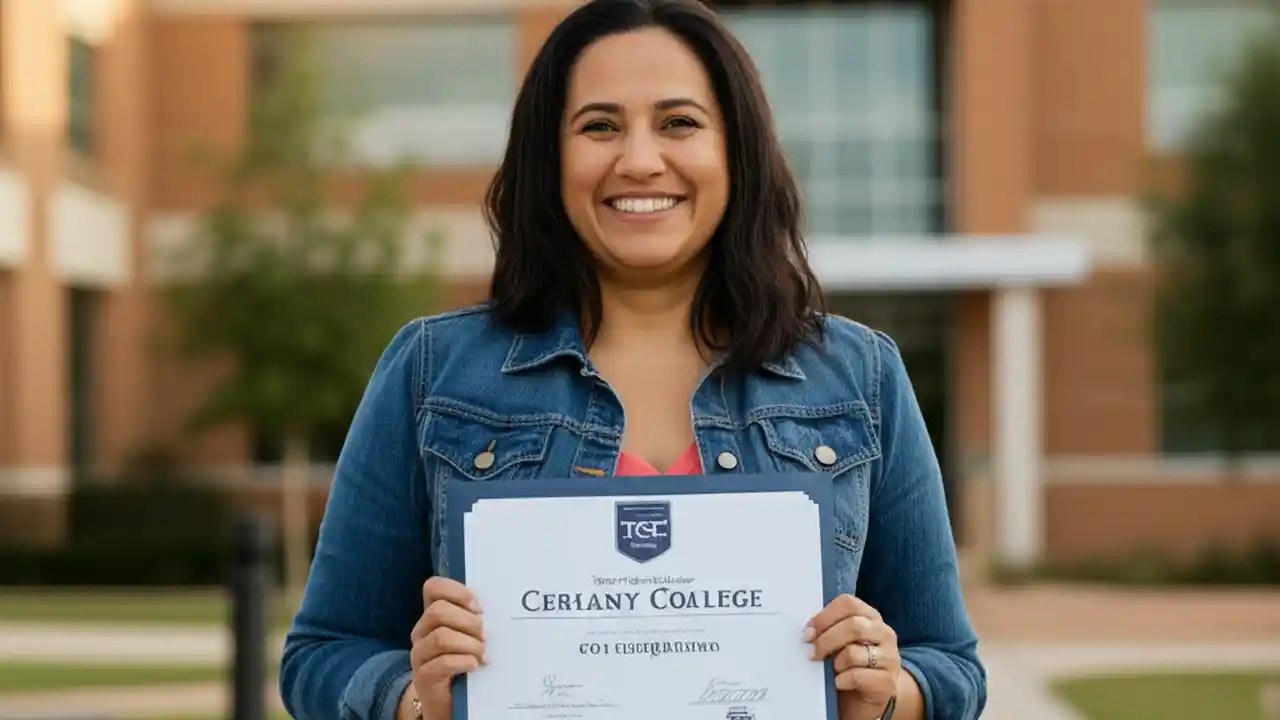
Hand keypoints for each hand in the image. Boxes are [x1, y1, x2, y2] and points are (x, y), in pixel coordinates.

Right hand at [407, 577, 486, 719]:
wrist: (449, 700)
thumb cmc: (464, 662)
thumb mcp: (469, 637)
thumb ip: (476, 620)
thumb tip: (497, 609)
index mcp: (432, 616)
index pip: (433, 588)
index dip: (456, 591)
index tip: (479, 607)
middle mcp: (421, 632)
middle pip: (437, 611)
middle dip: (468, 621)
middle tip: (485, 636)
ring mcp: (419, 655)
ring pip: (441, 636)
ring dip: (469, 644)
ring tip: (483, 654)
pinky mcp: (423, 678)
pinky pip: (442, 663)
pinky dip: (464, 661)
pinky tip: (475, 665)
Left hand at [805, 594, 899, 719]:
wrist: (866, 700)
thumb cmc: (848, 666)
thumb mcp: (838, 644)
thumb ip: (827, 631)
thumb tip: (807, 632)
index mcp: (870, 617)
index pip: (849, 604)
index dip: (824, 617)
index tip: (807, 633)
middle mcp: (884, 633)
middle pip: (853, 626)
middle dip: (825, 640)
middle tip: (811, 653)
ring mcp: (889, 658)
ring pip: (854, 653)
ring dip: (835, 662)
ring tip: (830, 671)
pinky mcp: (887, 682)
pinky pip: (858, 676)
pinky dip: (842, 680)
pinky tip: (839, 683)